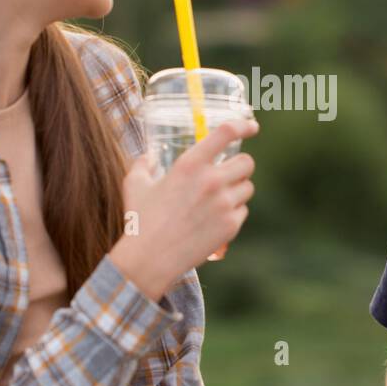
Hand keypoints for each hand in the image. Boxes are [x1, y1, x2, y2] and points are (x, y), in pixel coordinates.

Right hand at [109, 118, 259, 299]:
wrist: (149, 259)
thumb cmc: (140, 220)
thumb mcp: (135, 185)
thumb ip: (143, 164)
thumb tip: (149, 156)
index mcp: (190, 164)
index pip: (227, 132)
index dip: (244, 126)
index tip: (252, 127)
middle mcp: (211, 180)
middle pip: (247, 162)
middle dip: (239, 166)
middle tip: (227, 174)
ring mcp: (224, 204)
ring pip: (247, 188)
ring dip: (236, 191)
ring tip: (217, 201)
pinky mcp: (230, 226)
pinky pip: (243, 211)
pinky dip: (233, 213)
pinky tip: (215, 220)